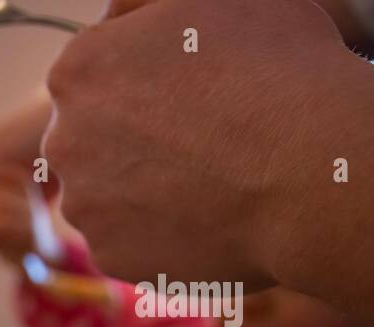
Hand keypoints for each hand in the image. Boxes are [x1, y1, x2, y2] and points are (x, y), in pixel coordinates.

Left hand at [43, 0, 355, 289]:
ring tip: (211, 176)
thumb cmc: (275, 70)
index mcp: (78, 70)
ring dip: (145, 184)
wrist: (309, 171)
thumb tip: (117, 19)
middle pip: (93, 134)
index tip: (187, 85)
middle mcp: (64, 140)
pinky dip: (162, 231)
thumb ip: (142, 8)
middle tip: (201, 134)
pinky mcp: (111, 256)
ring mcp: (85, 205)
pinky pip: (132, 239)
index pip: (95, 70)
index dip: (144, 75)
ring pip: (108, 191)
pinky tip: (207, 215)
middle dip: (135, 133)